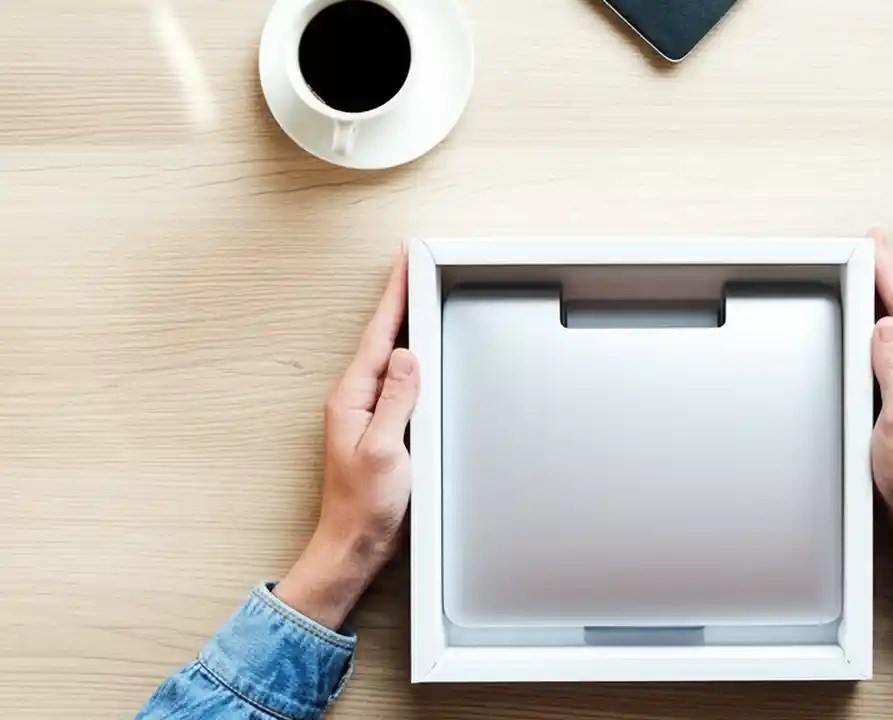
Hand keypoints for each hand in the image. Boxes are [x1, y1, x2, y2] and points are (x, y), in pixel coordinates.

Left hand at [275, 249, 418, 628]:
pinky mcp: (379, 430)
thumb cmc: (364, 507)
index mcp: (351, 399)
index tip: (406, 262)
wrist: (353, 546)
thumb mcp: (384, 450)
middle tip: (416, 266)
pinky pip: (397, 384)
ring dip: (405, 327)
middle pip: (382, 339)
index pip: (378, 336)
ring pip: (389, 360)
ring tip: (420, 297)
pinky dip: (411, 362)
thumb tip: (406, 355)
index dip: (394, 297)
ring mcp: (366, 415)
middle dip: (400, 301)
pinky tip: (420, 356)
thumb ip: (395, 400)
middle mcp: (355, 401)